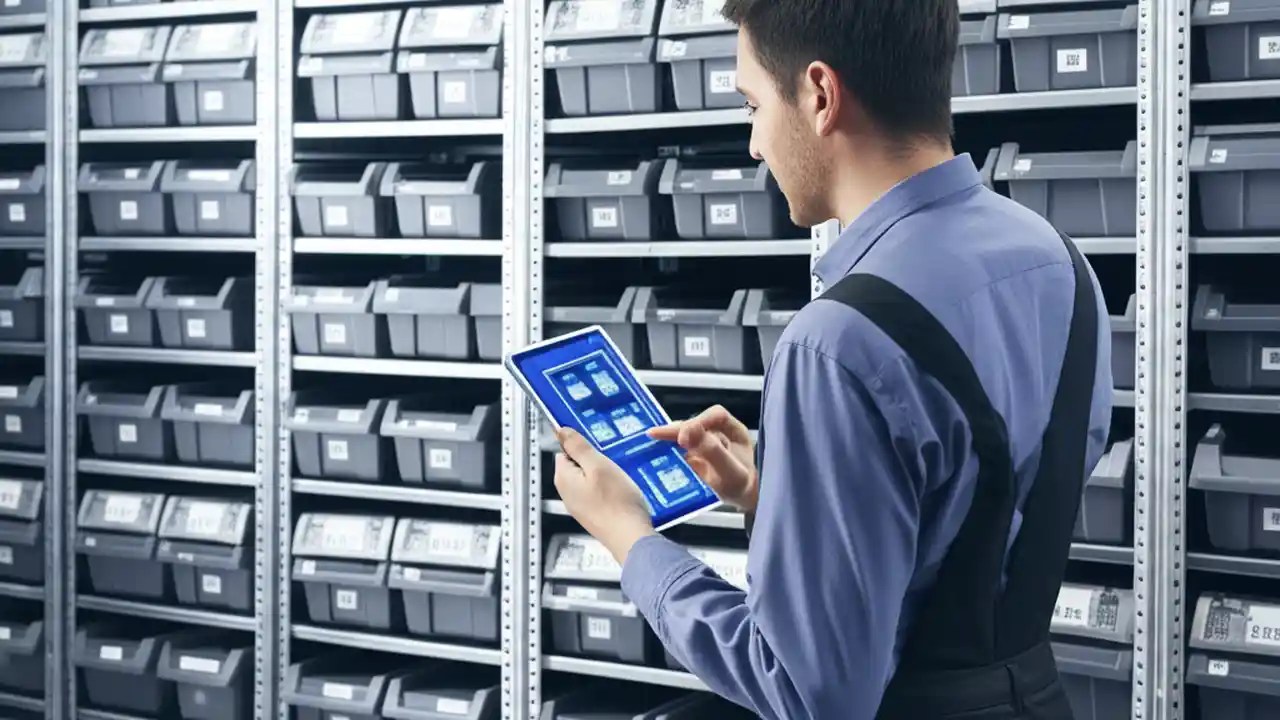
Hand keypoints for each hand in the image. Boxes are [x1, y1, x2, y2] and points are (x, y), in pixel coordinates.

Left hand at [554, 428, 655, 563]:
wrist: (631, 539)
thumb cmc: (617, 505)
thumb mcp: (598, 466)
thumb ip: (578, 447)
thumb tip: (561, 431)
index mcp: (563, 478)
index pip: (564, 450)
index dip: (582, 445)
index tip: (598, 446)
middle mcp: (567, 493)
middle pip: (578, 465)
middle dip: (596, 461)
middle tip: (612, 463)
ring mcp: (581, 505)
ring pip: (590, 479)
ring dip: (605, 475)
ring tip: (620, 479)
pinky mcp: (594, 514)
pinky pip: (599, 492)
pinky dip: (610, 489)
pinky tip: (622, 492)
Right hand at [648, 405, 758, 512]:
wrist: (740, 500)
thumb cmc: (742, 487)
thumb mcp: (733, 473)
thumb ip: (715, 453)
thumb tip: (692, 433)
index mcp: (733, 430)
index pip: (715, 415)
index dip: (698, 422)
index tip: (683, 438)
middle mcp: (717, 432)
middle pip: (694, 423)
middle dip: (675, 429)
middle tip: (655, 435)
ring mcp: (703, 443)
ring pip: (682, 434)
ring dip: (667, 437)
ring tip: (651, 439)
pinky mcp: (691, 455)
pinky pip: (677, 448)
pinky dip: (665, 450)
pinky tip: (653, 452)